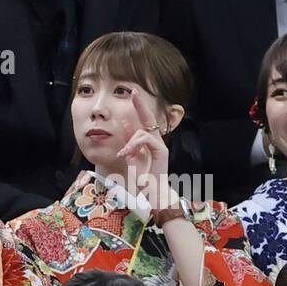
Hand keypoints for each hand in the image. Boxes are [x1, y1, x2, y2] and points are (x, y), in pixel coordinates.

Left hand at [116, 93, 176, 210]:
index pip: (144, 121)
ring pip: (143, 131)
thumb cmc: (142, 179)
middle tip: (133, 92)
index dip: (138, 107)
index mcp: (148, 142)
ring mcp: (160, 146)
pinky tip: (127, 153)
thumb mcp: (130, 156)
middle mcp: (156, 141)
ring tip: (124, 153)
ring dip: (130, 141)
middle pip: (149, 118)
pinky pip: (146, 140)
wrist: (151, 193)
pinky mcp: (162, 151)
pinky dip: (135, 144)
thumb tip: (124, 123)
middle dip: (141, 104)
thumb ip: (129, 141)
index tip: (131, 94)